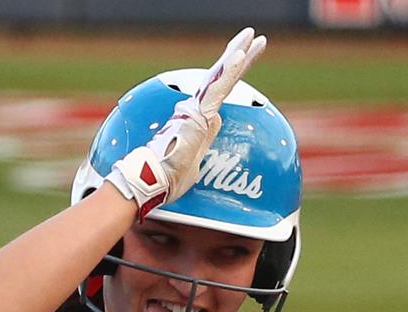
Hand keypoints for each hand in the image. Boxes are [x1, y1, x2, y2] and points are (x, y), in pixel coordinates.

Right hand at [103, 27, 267, 217]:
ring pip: (222, 76)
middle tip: (254, 36)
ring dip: (238, 54)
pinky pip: (217, 88)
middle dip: (240, 53)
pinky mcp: (198, 113)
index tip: (246, 57)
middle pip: (223, 76)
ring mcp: (197, 108)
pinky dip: (229, 71)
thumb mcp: (196, 156)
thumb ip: (206, 137)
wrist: (153, 180)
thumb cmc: (170, 174)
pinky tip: (240, 55)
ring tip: (251, 36)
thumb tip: (217, 122)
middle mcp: (197, 107)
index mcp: (199, 116)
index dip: (234, 72)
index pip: (222, 88)